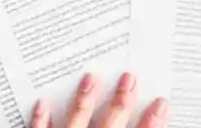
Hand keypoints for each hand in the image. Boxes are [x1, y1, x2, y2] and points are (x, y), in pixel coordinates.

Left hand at [30, 73, 167, 127]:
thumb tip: (152, 121)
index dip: (152, 121)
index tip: (161, 103)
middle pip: (110, 124)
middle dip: (121, 100)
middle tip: (128, 77)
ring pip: (75, 122)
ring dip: (83, 99)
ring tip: (89, 77)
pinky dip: (40, 119)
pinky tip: (41, 102)